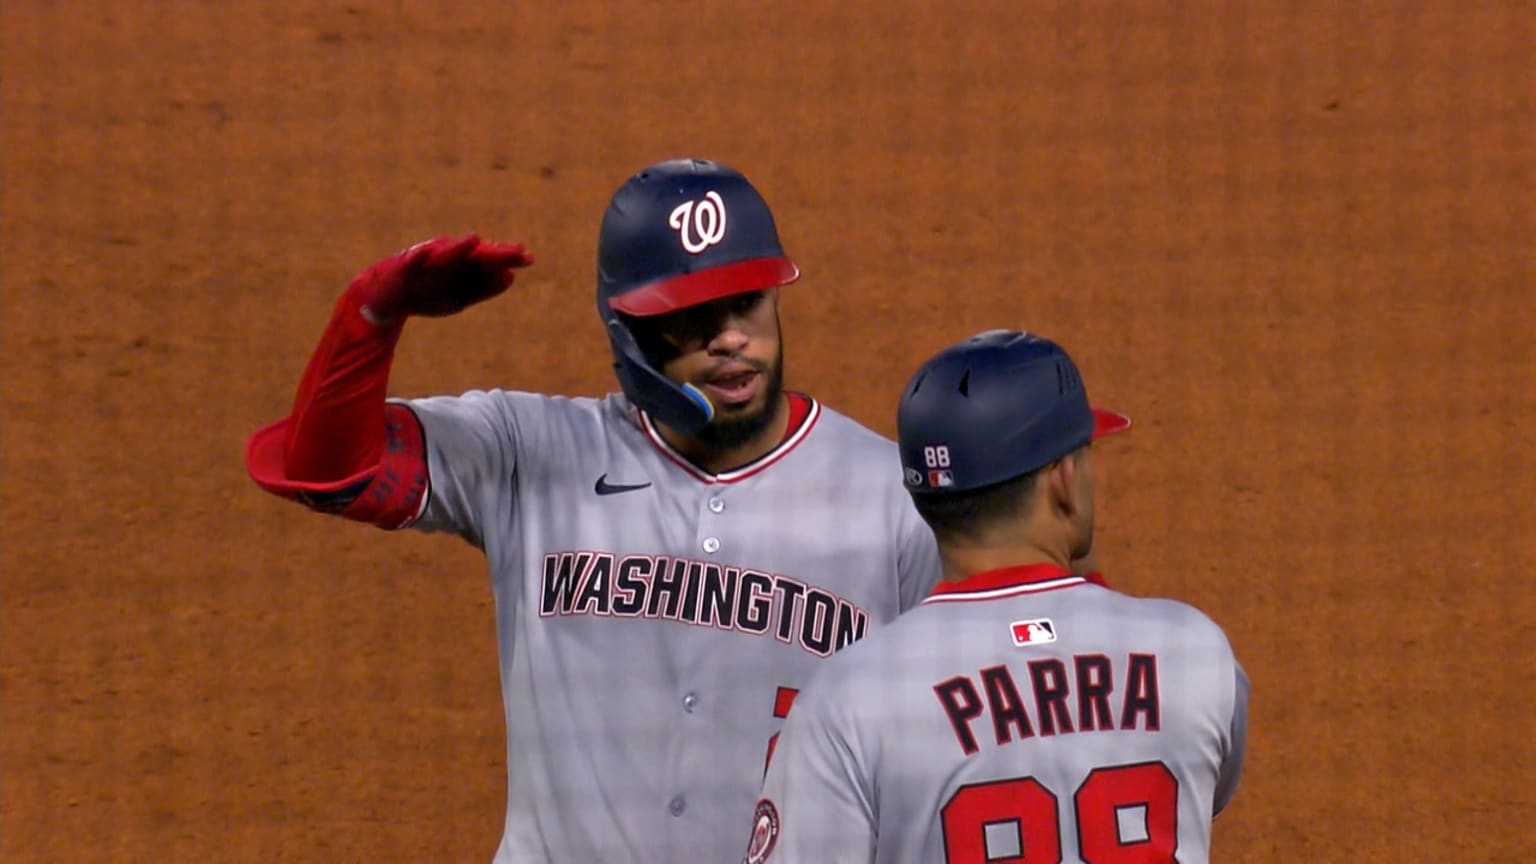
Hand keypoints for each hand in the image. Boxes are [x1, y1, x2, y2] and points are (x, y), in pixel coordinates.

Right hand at [348, 234, 533, 325]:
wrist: (387, 298)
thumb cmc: (427, 294)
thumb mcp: (460, 297)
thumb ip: (483, 288)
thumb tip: (509, 277)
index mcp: (462, 266)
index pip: (489, 260)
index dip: (507, 259)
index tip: (529, 258)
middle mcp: (447, 259)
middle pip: (473, 254)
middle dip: (492, 252)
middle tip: (516, 250)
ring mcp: (426, 262)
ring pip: (443, 253)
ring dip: (457, 247)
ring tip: (474, 240)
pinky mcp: (403, 267)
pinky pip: (409, 261)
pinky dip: (416, 256)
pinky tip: (422, 253)